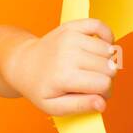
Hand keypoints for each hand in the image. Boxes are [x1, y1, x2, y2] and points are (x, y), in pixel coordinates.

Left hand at [2, 18, 119, 116]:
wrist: (23, 64)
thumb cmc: (39, 87)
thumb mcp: (53, 106)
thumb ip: (79, 107)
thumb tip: (102, 103)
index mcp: (64, 76)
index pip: (104, 84)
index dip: (105, 93)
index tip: (96, 95)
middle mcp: (68, 54)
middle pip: (110, 67)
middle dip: (106, 78)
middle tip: (92, 82)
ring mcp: (70, 38)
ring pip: (109, 50)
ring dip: (106, 60)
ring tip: (92, 67)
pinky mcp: (71, 27)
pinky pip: (100, 25)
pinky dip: (106, 36)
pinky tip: (101, 46)